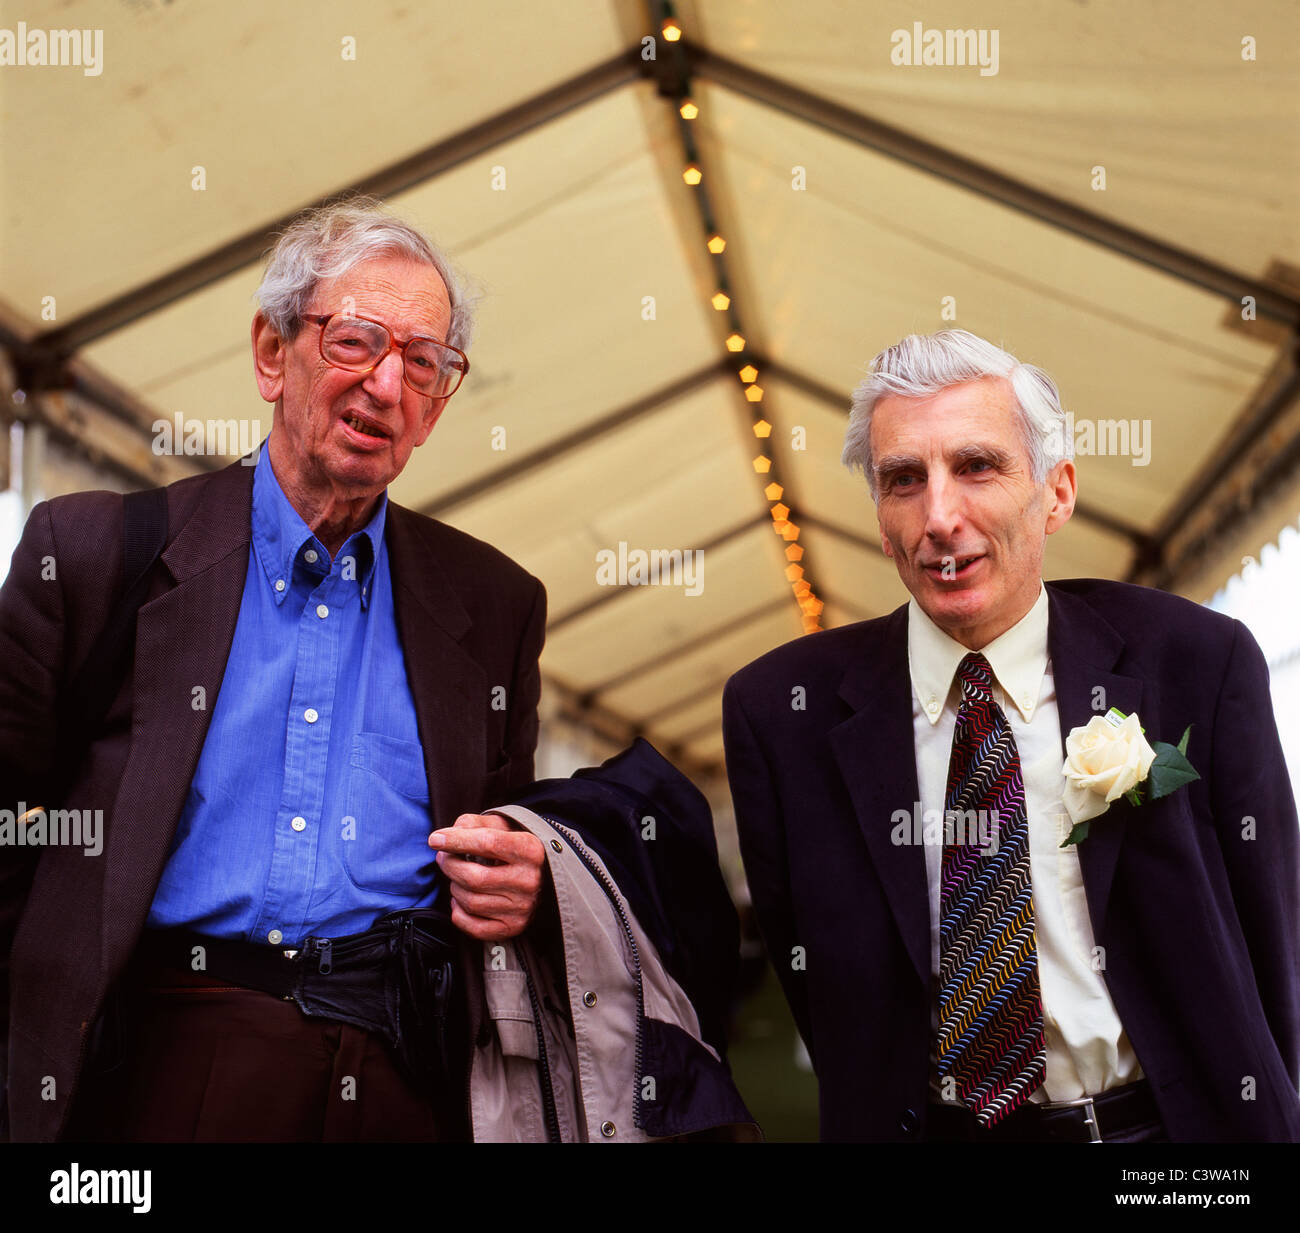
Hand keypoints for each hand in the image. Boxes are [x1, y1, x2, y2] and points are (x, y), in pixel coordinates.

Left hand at [428, 813, 546, 940]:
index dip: (457, 840)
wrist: (543, 875)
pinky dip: (459, 913)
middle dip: (450, 865)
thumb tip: (446, 836)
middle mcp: (529, 881)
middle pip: (474, 877)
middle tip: (444, 857)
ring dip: (455, 887)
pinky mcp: (513, 927)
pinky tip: (461, 900)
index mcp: (529, 850)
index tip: (435, 839)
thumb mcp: (499, 826)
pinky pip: (473, 927)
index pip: (488, 843)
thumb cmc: (513, 846)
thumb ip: (472, 824)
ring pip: (470, 902)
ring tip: (458, 877)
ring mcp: (522, 907)